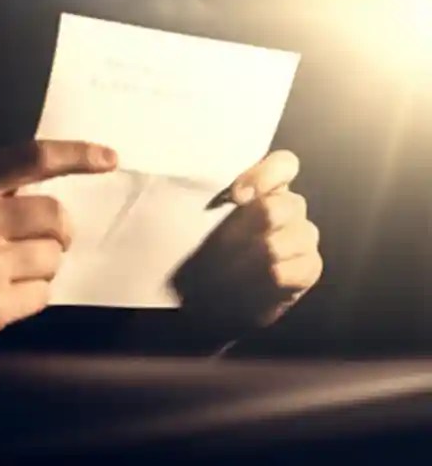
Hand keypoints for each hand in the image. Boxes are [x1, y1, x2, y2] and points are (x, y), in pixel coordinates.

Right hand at [0, 140, 117, 345]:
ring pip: (53, 259)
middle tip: (36, 241)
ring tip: (3, 272)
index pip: (31, 158)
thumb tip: (51, 194)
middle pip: (56, 216)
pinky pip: (42, 295)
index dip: (76, 154)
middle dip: (56, 231)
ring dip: (40, 266)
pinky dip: (28, 297)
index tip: (109, 159)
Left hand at [174, 150, 322, 334]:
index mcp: (264, 187)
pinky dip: (265, 280)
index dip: (266, 175)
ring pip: (288, 240)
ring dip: (250, 259)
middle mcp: (288, 207)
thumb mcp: (188, 219)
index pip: (284, 164)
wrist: (207, 301)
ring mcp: (302, 237)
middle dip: (247, 228)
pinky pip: (294, 270)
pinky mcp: (308, 268)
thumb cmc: (196, 252)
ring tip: (224, 271)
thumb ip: (193, 194)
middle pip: (285, 205)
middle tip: (219, 248)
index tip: (236, 196)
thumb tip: (155, 173)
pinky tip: (246, 285)